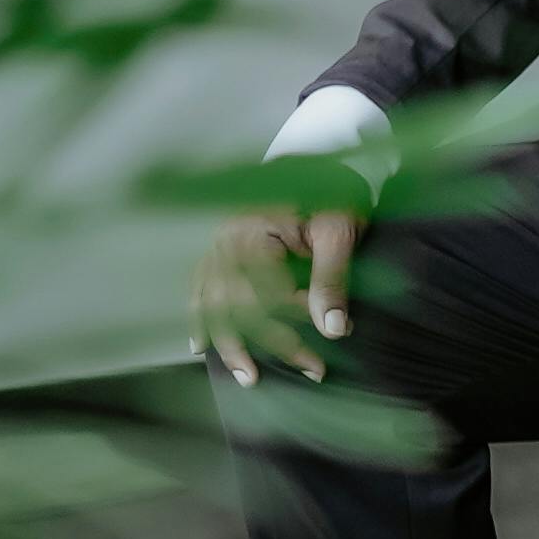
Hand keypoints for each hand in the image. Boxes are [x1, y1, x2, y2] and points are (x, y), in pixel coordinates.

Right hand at [196, 201, 358, 381]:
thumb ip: (332, 278)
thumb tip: (332, 328)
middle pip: (238, 306)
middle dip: (272, 343)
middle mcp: (226, 241)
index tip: (333, 341)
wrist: (318, 162)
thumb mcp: (339, 231)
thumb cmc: (330, 193)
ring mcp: (217, 244)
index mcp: (253, 233)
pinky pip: (199, 289)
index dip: (298, 324)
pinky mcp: (218, 248)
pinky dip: (199, 319)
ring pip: (213, 304)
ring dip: (229, 343)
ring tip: (248, 376)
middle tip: (311, 370)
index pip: (269, 294)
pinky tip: (199, 345)